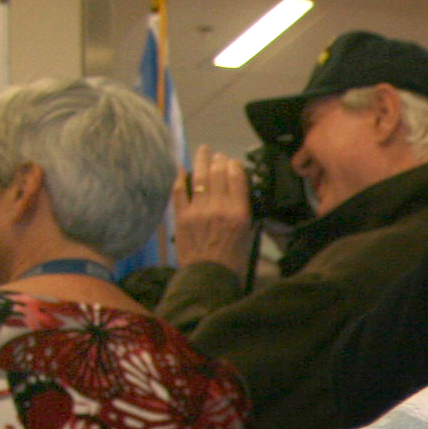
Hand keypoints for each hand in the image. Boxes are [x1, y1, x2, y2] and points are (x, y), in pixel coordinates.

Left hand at [171, 145, 256, 270]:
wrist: (208, 279)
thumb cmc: (234, 262)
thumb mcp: (247, 236)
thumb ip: (243, 213)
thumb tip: (237, 196)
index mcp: (239, 213)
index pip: (237, 177)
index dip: (235, 165)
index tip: (233, 162)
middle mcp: (218, 207)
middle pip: (218, 172)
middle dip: (218, 159)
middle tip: (218, 154)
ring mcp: (197, 210)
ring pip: (199, 176)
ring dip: (201, 160)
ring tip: (203, 150)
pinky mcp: (181, 216)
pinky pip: (180, 190)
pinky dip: (181, 177)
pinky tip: (182, 168)